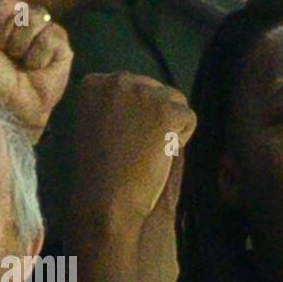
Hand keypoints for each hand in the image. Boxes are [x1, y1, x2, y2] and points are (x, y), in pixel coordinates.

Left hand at [0, 0, 73, 142]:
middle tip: (3, 57)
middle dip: (4, 34)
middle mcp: (17, 19)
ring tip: (19, 65)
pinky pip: (50, 35)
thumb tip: (12, 2)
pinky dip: (39, 56)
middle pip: (14, 4)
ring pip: (34, 16)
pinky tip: (36, 70)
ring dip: (21, 46)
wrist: (5, 109)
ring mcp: (41, 30)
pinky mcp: (60, 46)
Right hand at [71, 72, 195, 227]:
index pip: (131, 86)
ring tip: (147, 152)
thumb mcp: (93, 126)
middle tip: (137, 149)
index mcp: (94, 84)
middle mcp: (118, 81)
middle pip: (156, 90)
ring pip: (176, 102)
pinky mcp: (166, 111)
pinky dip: (181, 141)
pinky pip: (189, 119)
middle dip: (154, 118)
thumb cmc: (97, 172)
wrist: (105, 200)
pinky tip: (159, 157)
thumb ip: (113, 107)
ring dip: (170, 127)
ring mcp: (143, 94)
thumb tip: (144, 102)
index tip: (121, 139)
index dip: (134, 115)